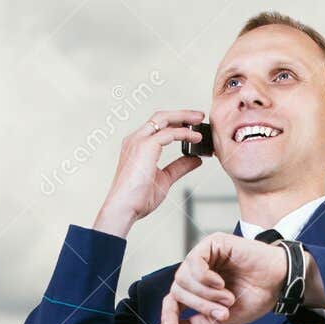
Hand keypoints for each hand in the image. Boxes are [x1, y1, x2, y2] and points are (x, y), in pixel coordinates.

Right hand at [92, 110, 207, 237]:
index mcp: (137, 146)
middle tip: (199, 117)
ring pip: (164, 118)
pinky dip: (184, 133)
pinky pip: (169, 133)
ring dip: (184, 117)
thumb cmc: (137, 199)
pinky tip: (195, 139)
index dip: (176, 123)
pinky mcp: (145, 146)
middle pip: (161, 117)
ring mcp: (139, 141)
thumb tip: (194, 159)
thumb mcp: (164, 179)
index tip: (192, 127)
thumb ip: (178, 167)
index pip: (158, 126)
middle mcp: (135, 140)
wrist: (124, 209)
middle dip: (182, 114)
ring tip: (200, 121)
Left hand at [156, 233, 290, 323]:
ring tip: (228, 298)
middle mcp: (196, 271)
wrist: (277, 285)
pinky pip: (194, 262)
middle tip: (224, 312)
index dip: (168, 315)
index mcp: (196, 289)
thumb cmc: (253, 298)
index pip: (171, 301)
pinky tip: (220, 283)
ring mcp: (204, 256)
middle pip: (177, 290)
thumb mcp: (218, 321)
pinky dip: (205, 278)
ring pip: (183, 278)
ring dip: (206, 294)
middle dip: (200, 305)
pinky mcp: (213, 243)